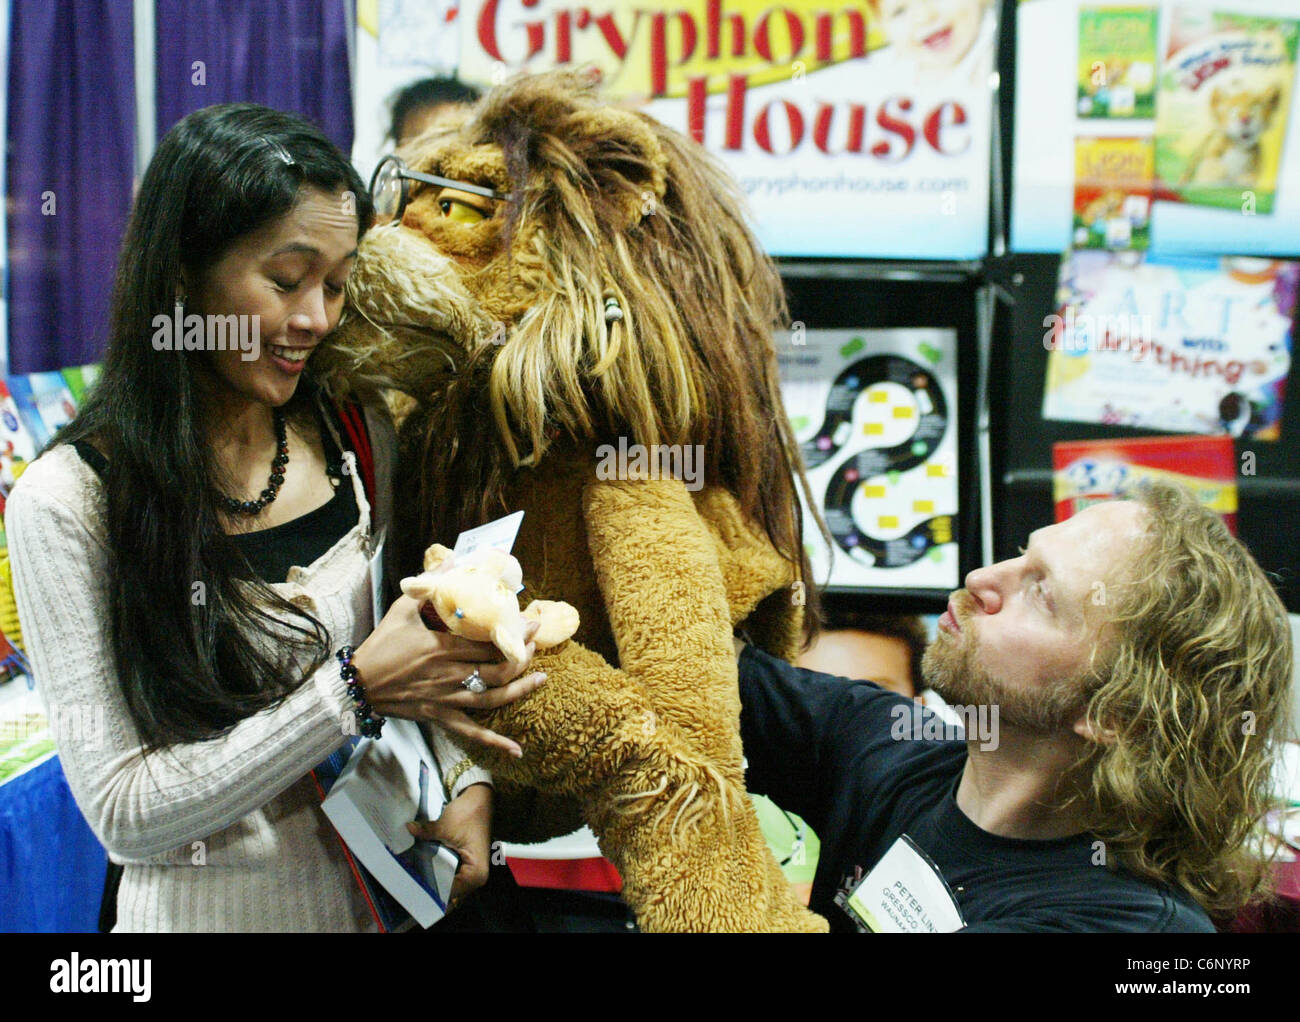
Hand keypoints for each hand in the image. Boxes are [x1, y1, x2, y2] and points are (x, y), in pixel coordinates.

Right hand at [353, 596, 544, 756]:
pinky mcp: (441, 717)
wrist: (359, 684)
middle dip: (522, 656)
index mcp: (442, 648)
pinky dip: (495, 743)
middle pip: (497, 669)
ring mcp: (447, 699)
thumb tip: (450, 559)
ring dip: (520, 689)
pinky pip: (472, 732)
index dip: (513, 634)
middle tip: (535, 644)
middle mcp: (450, 675)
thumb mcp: (402, 610)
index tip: (531, 623)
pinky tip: (516, 751)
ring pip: (492, 698)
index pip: (487, 642)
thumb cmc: (382, 646)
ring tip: (541, 678)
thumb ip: (429, 587)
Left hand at [406, 782, 493, 911]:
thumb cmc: (469, 814)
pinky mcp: (464, 864)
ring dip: (432, 878)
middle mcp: (475, 878)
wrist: (480, 798)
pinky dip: (436, 870)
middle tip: (408, 882)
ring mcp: (470, 871)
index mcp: (476, 873)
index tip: (411, 886)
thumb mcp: (446, 826)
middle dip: (429, 886)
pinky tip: (421, 866)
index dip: (430, 890)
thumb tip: (408, 830)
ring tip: (412, 875)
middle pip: (449, 891)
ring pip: (447, 883)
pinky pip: (448, 874)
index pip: (449, 893)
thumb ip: (426, 833)